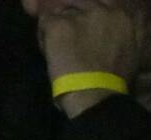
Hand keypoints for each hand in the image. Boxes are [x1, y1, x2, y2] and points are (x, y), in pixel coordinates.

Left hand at [32, 0, 145, 114]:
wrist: (97, 92)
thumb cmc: (115, 78)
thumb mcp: (132, 48)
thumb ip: (127, 30)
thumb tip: (119, 27)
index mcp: (124, 14)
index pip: (102, 3)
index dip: (88, 15)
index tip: (82, 28)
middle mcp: (104, 9)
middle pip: (80, 4)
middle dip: (73, 18)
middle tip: (67, 37)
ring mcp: (81, 15)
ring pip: (61, 12)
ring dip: (58, 28)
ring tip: (57, 47)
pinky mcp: (60, 26)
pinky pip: (45, 22)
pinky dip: (44, 36)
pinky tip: (48, 51)